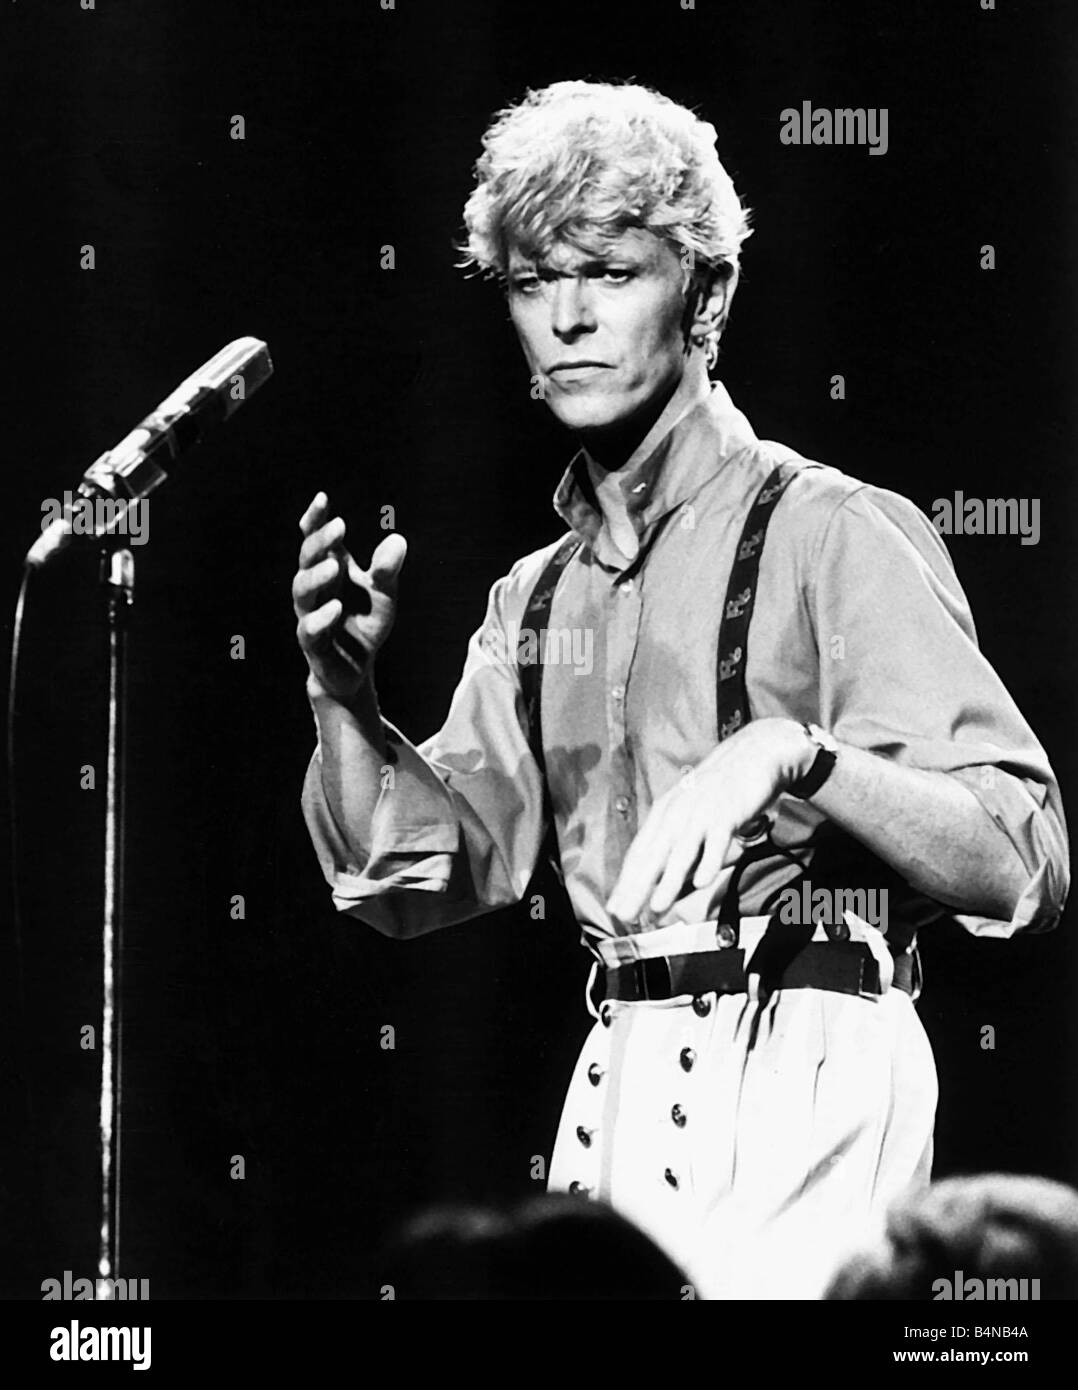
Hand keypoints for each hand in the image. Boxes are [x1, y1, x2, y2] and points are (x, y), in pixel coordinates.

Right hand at [293, 492, 406, 703]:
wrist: (355, 669)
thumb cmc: (364, 624)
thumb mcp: (383, 596)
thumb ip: (386, 571)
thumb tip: (398, 540)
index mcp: (329, 571)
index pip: (316, 540)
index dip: (316, 520)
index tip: (323, 498)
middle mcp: (314, 590)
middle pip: (308, 560)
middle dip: (321, 541)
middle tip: (339, 524)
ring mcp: (309, 615)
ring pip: (303, 592)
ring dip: (317, 576)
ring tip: (335, 566)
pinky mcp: (313, 645)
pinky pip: (310, 629)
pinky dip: (321, 617)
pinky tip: (335, 607)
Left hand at [605, 718, 814, 923]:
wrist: (754, 754)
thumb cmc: (720, 791)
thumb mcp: (692, 816)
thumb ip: (680, 848)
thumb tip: (667, 886)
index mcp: (664, 814)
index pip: (639, 853)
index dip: (626, 882)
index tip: (615, 908)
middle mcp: (676, 813)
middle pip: (653, 856)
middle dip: (637, 887)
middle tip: (625, 914)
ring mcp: (701, 812)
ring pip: (681, 852)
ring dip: (669, 881)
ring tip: (657, 907)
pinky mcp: (727, 811)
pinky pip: (716, 841)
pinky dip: (709, 861)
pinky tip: (702, 882)